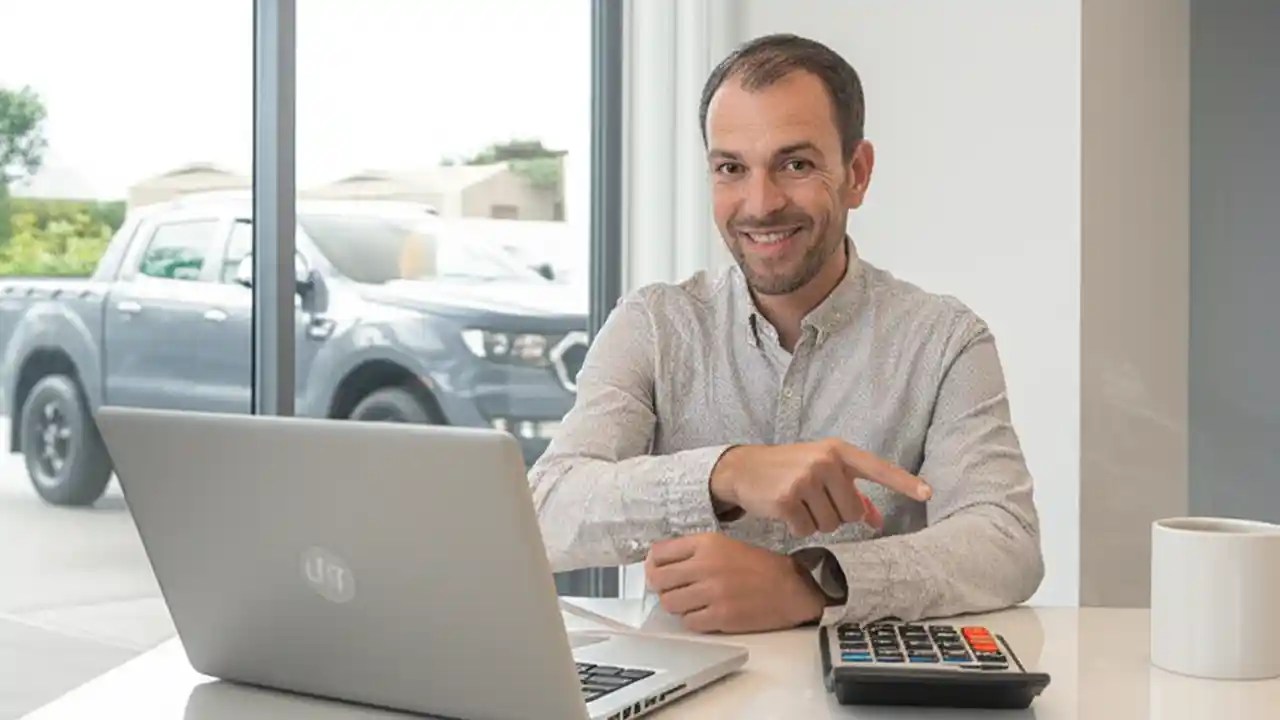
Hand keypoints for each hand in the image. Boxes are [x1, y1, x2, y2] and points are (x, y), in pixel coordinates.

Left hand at [644, 533, 826, 633]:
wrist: (791, 589)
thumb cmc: (760, 567)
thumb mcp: (725, 544)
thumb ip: (694, 551)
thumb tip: (660, 563)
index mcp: (706, 543)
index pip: (658, 552)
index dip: (653, 563)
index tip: (657, 569)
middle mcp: (705, 565)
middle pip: (658, 579)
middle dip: (660, 586)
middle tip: (671, 589)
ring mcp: (712, 592)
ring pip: (669, 603)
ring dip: (677, 605)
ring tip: (691, 602)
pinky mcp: (720, 616)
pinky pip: (688, 622)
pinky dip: (693, 620)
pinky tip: (705, 613)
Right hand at [709, 438, 930, 536]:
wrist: (744, 469)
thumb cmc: (789, 470)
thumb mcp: (823, 473)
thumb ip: (853, 494)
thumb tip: (876, 520)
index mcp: (839, 452)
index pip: (878, 469)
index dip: (904, 483)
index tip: (928, 493)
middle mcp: (825, 462)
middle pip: (852, 513)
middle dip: (836, 514)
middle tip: (814, 499)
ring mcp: (805, 479)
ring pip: (831, 524)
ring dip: (815, 521)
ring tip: (798, 502)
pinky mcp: (786, 498)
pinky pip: (807, 530)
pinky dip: (797, 527)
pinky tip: (785, 510)